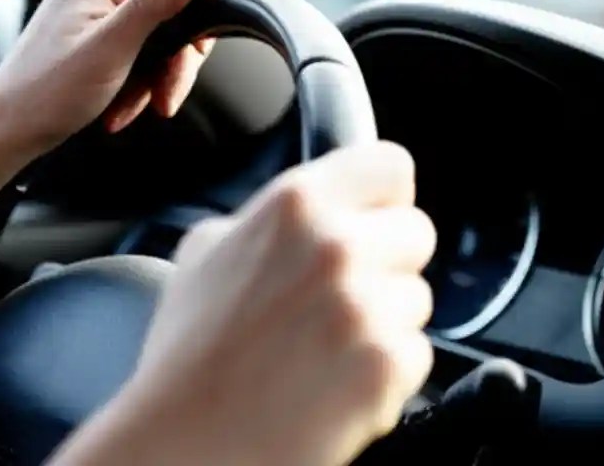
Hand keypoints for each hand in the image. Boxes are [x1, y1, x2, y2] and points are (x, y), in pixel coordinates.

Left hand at [0, 0, 210, 160]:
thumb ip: (156, 3)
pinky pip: (145, 48)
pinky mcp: (100, 28)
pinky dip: (142, 80)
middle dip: (175, 58)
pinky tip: (123, 105)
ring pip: (164, 33)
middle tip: (164, 95)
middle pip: (175, 6)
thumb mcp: (112, 48)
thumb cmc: (47, 93)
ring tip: (138, 104)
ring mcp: (99, 3)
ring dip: (158, 76)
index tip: (190, 59)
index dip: (195, 18)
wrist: (9, 130)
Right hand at [50, 142, 436, 465]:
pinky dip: (385, 375)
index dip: (384, 198)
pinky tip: (334, 384)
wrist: (185, 445)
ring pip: (418, 298)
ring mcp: (366, 306)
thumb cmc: (188, 355)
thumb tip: (315, 205)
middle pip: (416, 232)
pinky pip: (416, 354)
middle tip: (342, 299)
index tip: (373, 220)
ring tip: (325, 350)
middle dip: (388, 264)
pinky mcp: (386, 365)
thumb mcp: (207, 252)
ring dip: (386, 323)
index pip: (391, 166)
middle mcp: (336, 246)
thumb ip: (268, 215)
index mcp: (295, 204)